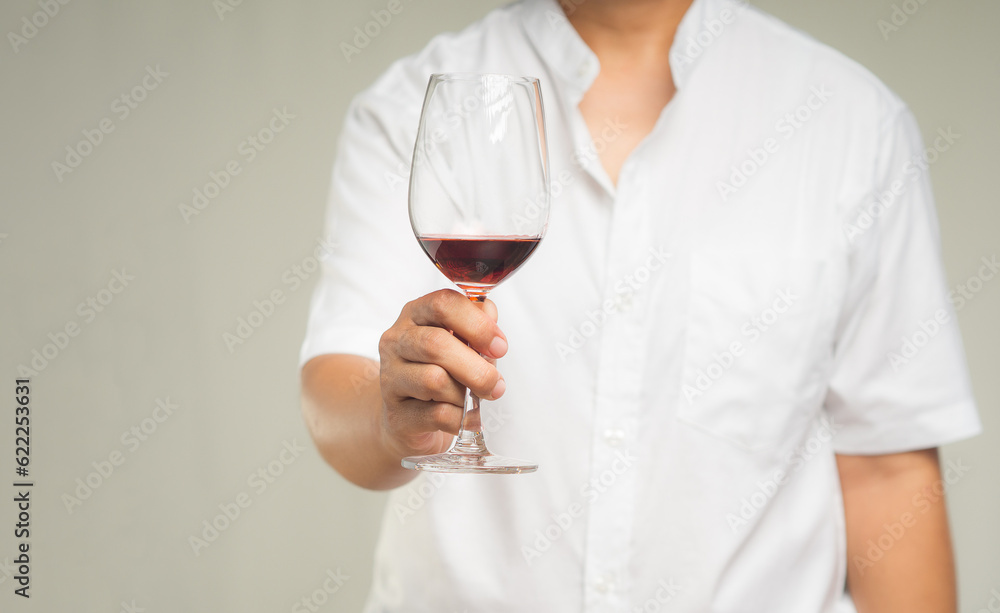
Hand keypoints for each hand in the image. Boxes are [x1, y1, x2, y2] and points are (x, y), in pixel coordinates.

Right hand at [377, 289, 507, 458]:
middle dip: (476, 367)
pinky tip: (465, 416)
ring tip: (471, 399)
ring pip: (434, 380)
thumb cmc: (444, 372)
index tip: (499, 346)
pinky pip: (436, 413)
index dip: (477, 324)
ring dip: (464, 394)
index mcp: (415, 314)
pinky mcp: (395, 412)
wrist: (411, 416)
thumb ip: (478, 325)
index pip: (442, 304)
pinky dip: (460, 417)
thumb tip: (490, 314)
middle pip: (435, 344)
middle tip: (496, 383)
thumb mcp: (465, 343)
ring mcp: (390, 376)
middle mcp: (396, 340)